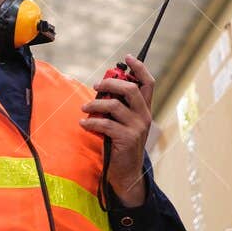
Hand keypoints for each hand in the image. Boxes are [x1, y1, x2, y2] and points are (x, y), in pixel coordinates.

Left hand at [81, 55, 154, 207]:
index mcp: (144, 109)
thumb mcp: (123, 123)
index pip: (148, 83)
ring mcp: (137, 128)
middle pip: (130, 90)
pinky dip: (92, 122)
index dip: (139, 68)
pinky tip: (84, 124)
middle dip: (111, 84)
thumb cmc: (120, 145)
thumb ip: (117, 107)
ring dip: (96, 104)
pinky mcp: (127, 139)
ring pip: (115, 105)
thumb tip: (102, 88)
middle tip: (96, 86)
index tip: (128, 57)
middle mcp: (144, 116)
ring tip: (84, 109)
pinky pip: (106, 124)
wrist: (126, 173)